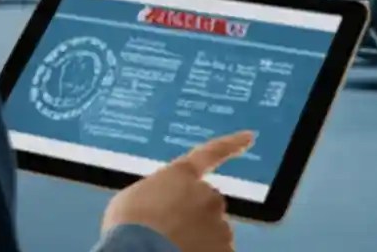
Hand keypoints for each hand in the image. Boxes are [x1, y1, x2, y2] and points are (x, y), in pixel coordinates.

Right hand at [102, 131, 254, 251]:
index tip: (250, 136)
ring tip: (168, 248)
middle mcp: (207, 195)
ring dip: (198, 240)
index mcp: (182, 176)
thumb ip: (156, 195)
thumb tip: (160, 206)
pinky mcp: (225, 249)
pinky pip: (217, 251)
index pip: (211, 154)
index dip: (231, 144)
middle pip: (207, 205)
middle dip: (193, 217)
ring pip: (213, 232)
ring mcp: (219, 223)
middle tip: (168, 233)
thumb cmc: (127, 227)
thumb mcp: (132, 199)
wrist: (138, 251)